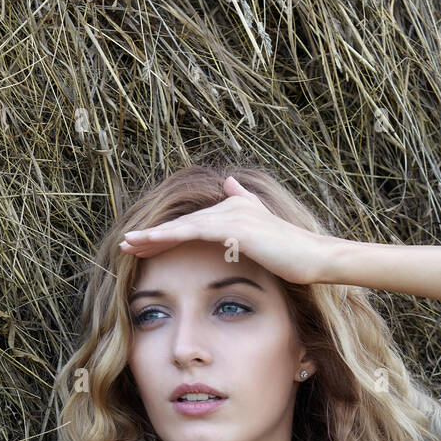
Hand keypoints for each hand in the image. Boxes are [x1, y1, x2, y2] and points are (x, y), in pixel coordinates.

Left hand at [117, 175, 338, 285]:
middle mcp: (231, 206)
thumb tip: (230, 182)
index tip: (143, 246)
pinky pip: (194, 231)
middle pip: (183, 223)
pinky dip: (169, 236)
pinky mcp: (234, 227)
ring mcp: (232, 215)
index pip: (193, 224)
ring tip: (127, 245)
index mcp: (236, 207)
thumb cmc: (294, 254)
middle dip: (152, 236)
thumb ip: (247, 205)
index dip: (166, 236)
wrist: (316, 258)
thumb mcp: (267, 229)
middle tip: (125, 244)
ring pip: (183, 226)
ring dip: (152, 236)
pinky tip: (150, 242)